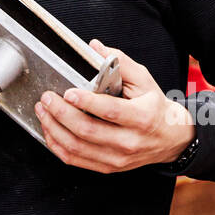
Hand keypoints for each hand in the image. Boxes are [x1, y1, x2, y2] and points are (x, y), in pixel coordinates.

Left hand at [34, 39, 194, 173]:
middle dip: (61, 113)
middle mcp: (129, 141)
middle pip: (88, 131)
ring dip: (54, 129)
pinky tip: (50, 130)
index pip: (110, 111)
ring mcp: (117, 158)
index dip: (86, 102)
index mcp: (141, 117)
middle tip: (47, 98)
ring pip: (77, 148)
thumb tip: (95, 47)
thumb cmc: (155, 108)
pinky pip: (75, 160)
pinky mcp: (108, 167)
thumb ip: (120, 62)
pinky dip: (57, 145)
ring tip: (43, 111)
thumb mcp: (144, 80)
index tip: (68, 92)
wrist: (171, 139)